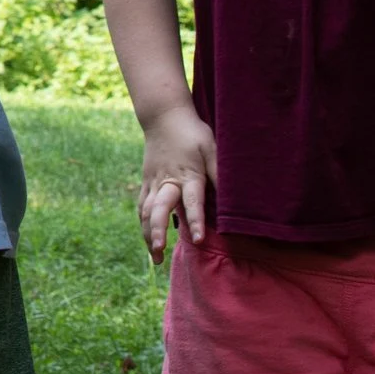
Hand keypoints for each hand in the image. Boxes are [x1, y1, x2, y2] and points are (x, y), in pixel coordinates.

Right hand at [137, 104, 217, 264]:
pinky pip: (141, 206)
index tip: (198, 240)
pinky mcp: (147, 182)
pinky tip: (147, 238)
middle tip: (159, 251)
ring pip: (145, 211)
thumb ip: (220, 174)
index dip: (195, 221)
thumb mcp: (212, 149)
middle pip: (157, 208)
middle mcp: (167, 181)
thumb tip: (232, 199)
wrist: (163, 117)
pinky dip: (143, 223)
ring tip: (154, 256)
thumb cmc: (193, 133)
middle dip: (157, 230)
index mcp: (187, 175)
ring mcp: (153, 182)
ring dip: (148, 233)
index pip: (191, 201)